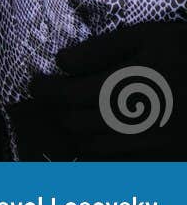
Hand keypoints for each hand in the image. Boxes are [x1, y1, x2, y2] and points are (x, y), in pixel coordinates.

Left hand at [14, 19, 185, 159]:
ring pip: (95, 151)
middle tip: (52, 99)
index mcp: (131, 85)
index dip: (44, 89)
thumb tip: (61, 62)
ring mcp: (154, 146)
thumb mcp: (148, 36)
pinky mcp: (168, 163)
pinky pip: (121, 168)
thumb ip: (101, 49)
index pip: (67, 95)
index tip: (36, 83)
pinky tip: (103, 141)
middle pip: (76, 125)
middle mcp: (139, 121)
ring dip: (77, 136)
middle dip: (57, 112)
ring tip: (76, 118)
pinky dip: (104, 157)